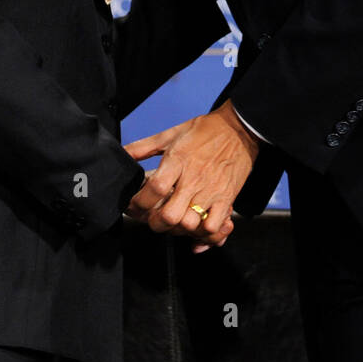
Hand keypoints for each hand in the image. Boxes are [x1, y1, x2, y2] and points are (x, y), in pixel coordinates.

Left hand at [123, 100, 257, 251]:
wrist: (240, 129)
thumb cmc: (206, 131)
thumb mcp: (171, 133)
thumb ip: (143, 146)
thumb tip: (122, 153)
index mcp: (178, 160)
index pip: (154, 189)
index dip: (139, 202)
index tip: (134, 204)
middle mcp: (194, 179)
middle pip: (169, 216)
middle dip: (155, 223)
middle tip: (153, 218)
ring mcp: (211, 191)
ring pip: (190, 225)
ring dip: (178, 229)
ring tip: (174, 222)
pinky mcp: (226, 198)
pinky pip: (213, 226)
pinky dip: (202, 233)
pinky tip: (195, 226)